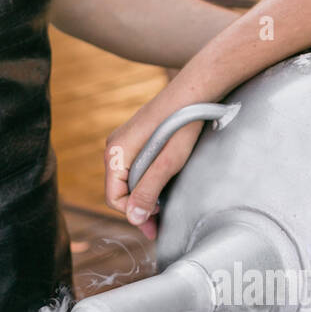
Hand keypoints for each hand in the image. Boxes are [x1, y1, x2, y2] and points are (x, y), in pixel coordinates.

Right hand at [104, 104, 201, 240]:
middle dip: (139, 207)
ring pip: (128, 180)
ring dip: (144, 194)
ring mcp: (125, 141)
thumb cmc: (183, 122)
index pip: (114, 198)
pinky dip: (148, 180)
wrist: (196, 89)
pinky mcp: (137, 138)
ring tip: (164, 205)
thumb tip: (134, 218)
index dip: (134, 213)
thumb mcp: (168, 162)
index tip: (155, 222)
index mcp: (116, 153)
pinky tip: (164, 183)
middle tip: (160, 222)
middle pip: (120, 190)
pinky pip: (136, 167)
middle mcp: (115, 147)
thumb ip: (148, 191)